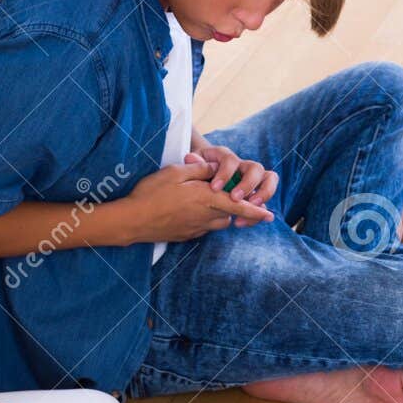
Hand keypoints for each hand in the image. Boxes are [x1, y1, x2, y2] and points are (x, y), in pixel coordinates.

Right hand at [124, 159, 271, 240]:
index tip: (270, 215)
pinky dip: (201, 220)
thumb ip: (199, 169)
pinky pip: (202, 228)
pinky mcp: (186, 236)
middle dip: (231, 208)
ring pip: (216, 222)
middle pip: (229, 214)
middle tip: (223, 198)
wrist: (132, 220)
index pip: (238, 205)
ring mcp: (195, 229)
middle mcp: (205, 216)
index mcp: (206, 198)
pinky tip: (186, 212)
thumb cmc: (152, 193)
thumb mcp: (175, 172)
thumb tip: (215, 167)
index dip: (255, 210)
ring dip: (216, 213)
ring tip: (202, 202)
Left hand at [189, 146, 277, 225]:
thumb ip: (194, 163)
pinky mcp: (255, 194)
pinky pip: (263, 201)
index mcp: (226, 157)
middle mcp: (242, 166)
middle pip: (256, 168)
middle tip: (235, 198)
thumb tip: (190, 158)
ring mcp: (251, 179)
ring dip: (263, 194)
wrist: (202, 178)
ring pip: (269, 180)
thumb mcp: (193, 166)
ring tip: (250, 209)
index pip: (231, 160)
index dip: (225, 173)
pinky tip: (240, 222)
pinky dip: (256, 213)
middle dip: (248, 184)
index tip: (214, 188)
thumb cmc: (197, 172)